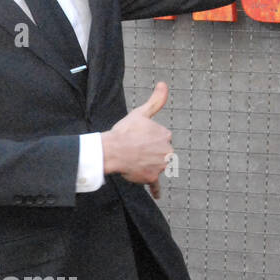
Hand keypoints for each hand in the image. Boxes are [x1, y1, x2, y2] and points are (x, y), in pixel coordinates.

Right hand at [101, 81, 172, 199]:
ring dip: (147, 165)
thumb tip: (164, 83)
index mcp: (166, 136)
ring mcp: (160, 166)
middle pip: (159, 154)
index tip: (138, 138)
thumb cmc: (124, 131)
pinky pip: (155, 184)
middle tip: (134, 150)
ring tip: (133, 161)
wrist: (112, 151)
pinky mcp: (151, 178)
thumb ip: (156, 100)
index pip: (160, 139)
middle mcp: (167, 152)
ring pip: (155, 166)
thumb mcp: (141, 113)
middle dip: (149, 153)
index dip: (148, 139)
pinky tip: (157, 196)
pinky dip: (156, 189)